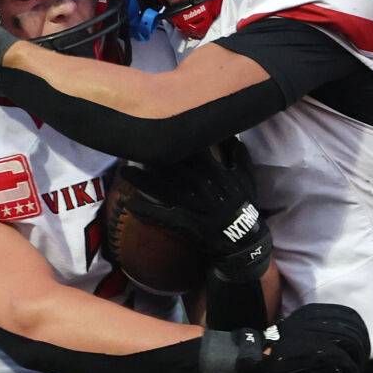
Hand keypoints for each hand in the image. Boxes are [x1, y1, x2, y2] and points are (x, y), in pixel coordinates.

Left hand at [121, 141, 272, 324]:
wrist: (242, 242)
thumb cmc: (244, 208)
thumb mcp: (247, 180)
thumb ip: (240, 157)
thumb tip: (231, 136)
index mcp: (219, 175)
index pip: (197, 153)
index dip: (178, 141)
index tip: (162, 130)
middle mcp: (204, 189)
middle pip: (176, 168)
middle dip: (155, 157)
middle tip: (135, 145)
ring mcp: (194, 207)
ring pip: (164, 190)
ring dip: (143, 181)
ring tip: (124, 171)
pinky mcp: (186, 223)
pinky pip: (162, 216)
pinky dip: (146, 212)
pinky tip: (128, 205)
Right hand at [236, 303, 370, 372]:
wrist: (252, 363)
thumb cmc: (275, 354)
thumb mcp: (296, 334)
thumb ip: (314, 331)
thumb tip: (344, 335)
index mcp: (310, 314)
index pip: (347, 316)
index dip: (359, 331)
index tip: (360, 347)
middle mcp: (312, 321)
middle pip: (352, 329)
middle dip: (362, 346)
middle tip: (361, 361)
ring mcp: (311, 336)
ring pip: (351, 341)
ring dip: (358, 358)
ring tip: (356, 370)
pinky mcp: (312, 353)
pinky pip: (342, 357)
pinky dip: (350, 368)